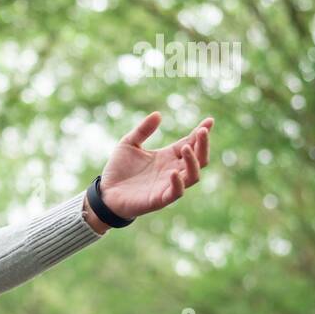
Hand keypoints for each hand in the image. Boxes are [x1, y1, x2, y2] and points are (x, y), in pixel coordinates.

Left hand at [98, 112, 212, 219]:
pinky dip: (178, 183)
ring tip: (186, 147)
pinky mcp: (160, 199)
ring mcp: (168, 185)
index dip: (200, 133)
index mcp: (168, 156)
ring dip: (193, 161)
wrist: (104, 192)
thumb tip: (157, 114)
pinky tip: (173, 172)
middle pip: (199, 158)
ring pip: (193, 175)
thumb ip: (142, 130)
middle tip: (202, 131)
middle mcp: (173, 170)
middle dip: (203, 145)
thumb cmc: (118, 169)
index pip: (190, 143)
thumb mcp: (128, 144)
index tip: (209, 121)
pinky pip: (176, 192)